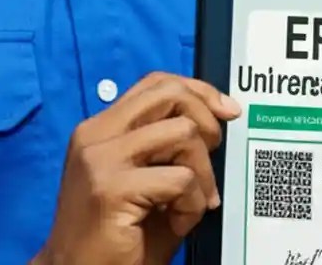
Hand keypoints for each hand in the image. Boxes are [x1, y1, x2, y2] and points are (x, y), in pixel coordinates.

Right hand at [34, 72, 241, 264]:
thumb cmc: (114, 237)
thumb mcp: (141, 179)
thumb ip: (163, 147)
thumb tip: (213, 121)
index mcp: (100, 129)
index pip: (155, 84)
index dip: (198, 91)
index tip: (226, 111)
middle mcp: (95, 136)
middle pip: (169, 94)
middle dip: (206, 121)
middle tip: (211, 159)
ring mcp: (100, 160)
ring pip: (182, 133)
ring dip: (203, 173)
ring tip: (190, 204)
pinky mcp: (111, 188)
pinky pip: (181, 179)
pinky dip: (192, 204)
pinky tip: (177, 223)